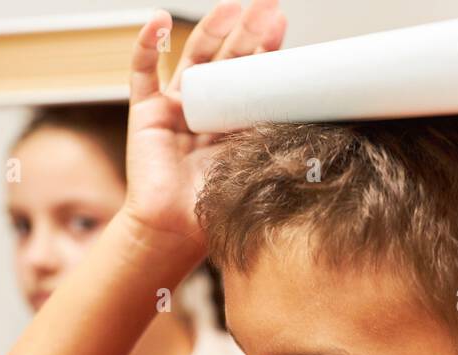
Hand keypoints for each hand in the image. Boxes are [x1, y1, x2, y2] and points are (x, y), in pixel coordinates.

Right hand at [122, 1, 285, 253]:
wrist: (175, 230)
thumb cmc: (217, 206)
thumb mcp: (254, 161)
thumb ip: (273, 130)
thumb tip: (314, 101)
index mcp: (236, 121)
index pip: (254, 75)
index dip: (267, 49)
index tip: (281, 22)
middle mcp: (208, 109)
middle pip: (228, 59)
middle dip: (247, 31)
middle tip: (266, 6)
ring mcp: (176, 107)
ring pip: (193, 58)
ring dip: (211, 30)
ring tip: (230, 8)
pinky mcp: (146, 112)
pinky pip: (143, 72)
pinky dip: (147, 44)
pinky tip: (158, 21)